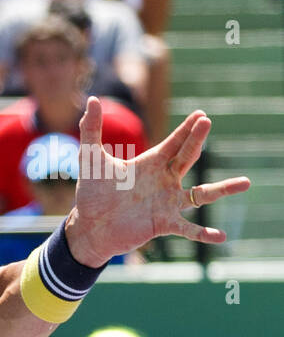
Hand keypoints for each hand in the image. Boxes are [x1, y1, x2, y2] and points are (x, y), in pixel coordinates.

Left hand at [65, 97, 250, 266]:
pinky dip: (203, 233)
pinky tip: (220, 236)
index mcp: (151, 164)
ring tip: (246, 182)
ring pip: (201, 195)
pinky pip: (188, 229)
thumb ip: (91, 130)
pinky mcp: (163, 224)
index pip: (174, 143)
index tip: (201, 115)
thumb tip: (92, 100)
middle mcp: (164, 181)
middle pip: (187, 158)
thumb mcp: (90, 160)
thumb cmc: (93, 193)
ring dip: (222, 189)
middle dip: (196, 140)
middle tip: (207, 121)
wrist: (89, 226)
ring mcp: (167, 203)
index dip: (186, 130)